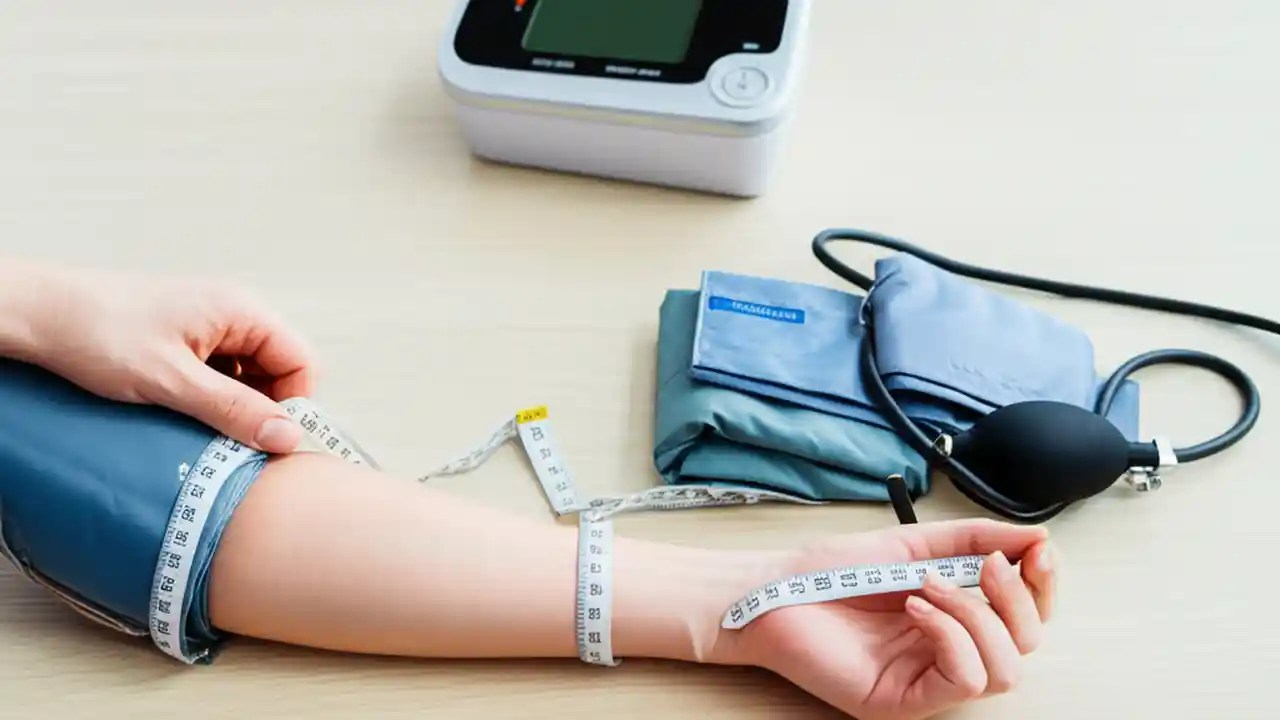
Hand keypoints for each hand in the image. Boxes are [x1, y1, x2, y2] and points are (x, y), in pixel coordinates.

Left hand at [26, 264, 315, 452]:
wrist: (38, 314)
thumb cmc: (97, 332)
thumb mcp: (171, 381)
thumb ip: (234, 410)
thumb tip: (288, 437)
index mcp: (242, 310)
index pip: (301, 362)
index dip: (293, 405)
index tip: (269, 440)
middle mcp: (234, 313)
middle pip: (280, 370)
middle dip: (262, 408)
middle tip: (230, 438)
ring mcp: (211, 326)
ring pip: (251, 376)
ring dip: (234, 406)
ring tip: (197, 421)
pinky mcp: (188, 340)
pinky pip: (223, 375)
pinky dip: (213, 399)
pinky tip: (183, 410)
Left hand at [712, 519, 1055, 719]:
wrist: (775, 588)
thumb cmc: (832, 571)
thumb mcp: (914, 543)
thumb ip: (974, 539)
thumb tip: (1036, 537)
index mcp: (956, 616)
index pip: (1025, 615)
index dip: (1043, 586)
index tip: (1038, 550)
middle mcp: (949, 651)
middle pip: (1026, 645)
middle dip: (1018, 599)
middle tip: (987, 566)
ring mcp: (928, 679)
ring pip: (1004, 670)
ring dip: (978, 616)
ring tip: (931, 584)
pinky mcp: (905, 699)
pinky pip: (963, 680)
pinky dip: (951, 636)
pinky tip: (916, 608)